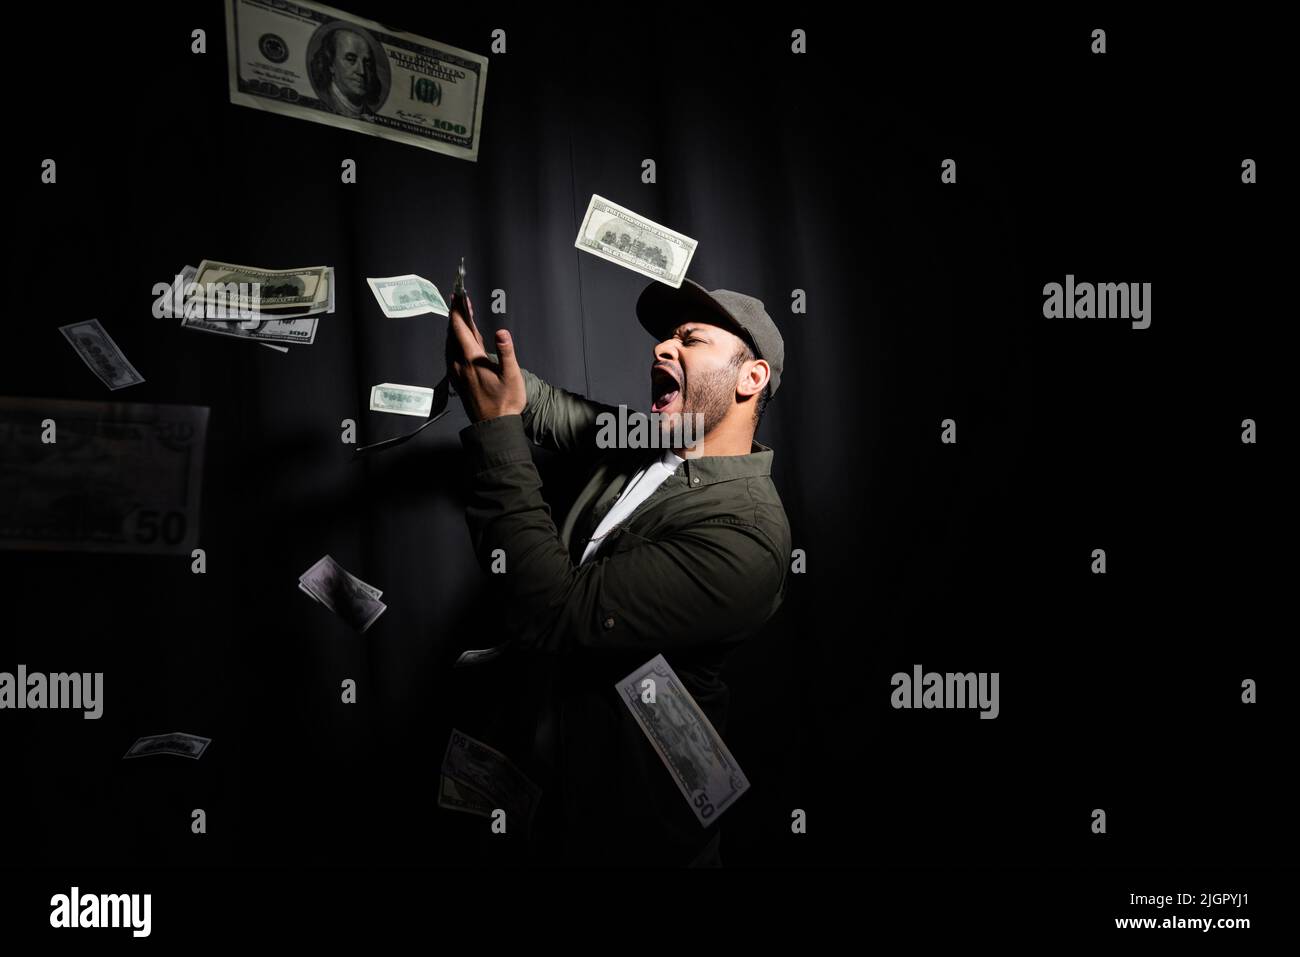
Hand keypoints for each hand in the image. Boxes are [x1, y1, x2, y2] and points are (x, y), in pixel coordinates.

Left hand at [446, 292, 525, 422]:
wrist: (494, 426)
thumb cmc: (505, 402)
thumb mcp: (511, 376)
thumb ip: (506, 352)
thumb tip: (502, 333)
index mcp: (472, 359)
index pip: (461, 328)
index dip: (459, 310)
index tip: (458, 296)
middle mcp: (459, 364)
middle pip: (453, 333)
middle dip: (456, 315)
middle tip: (459, 300)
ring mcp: (456, 372)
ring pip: (450, 343)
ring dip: (454, 328)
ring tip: (459, 316)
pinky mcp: (457, 379)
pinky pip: (451, 354)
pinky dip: (454, 341)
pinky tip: (459, 341)